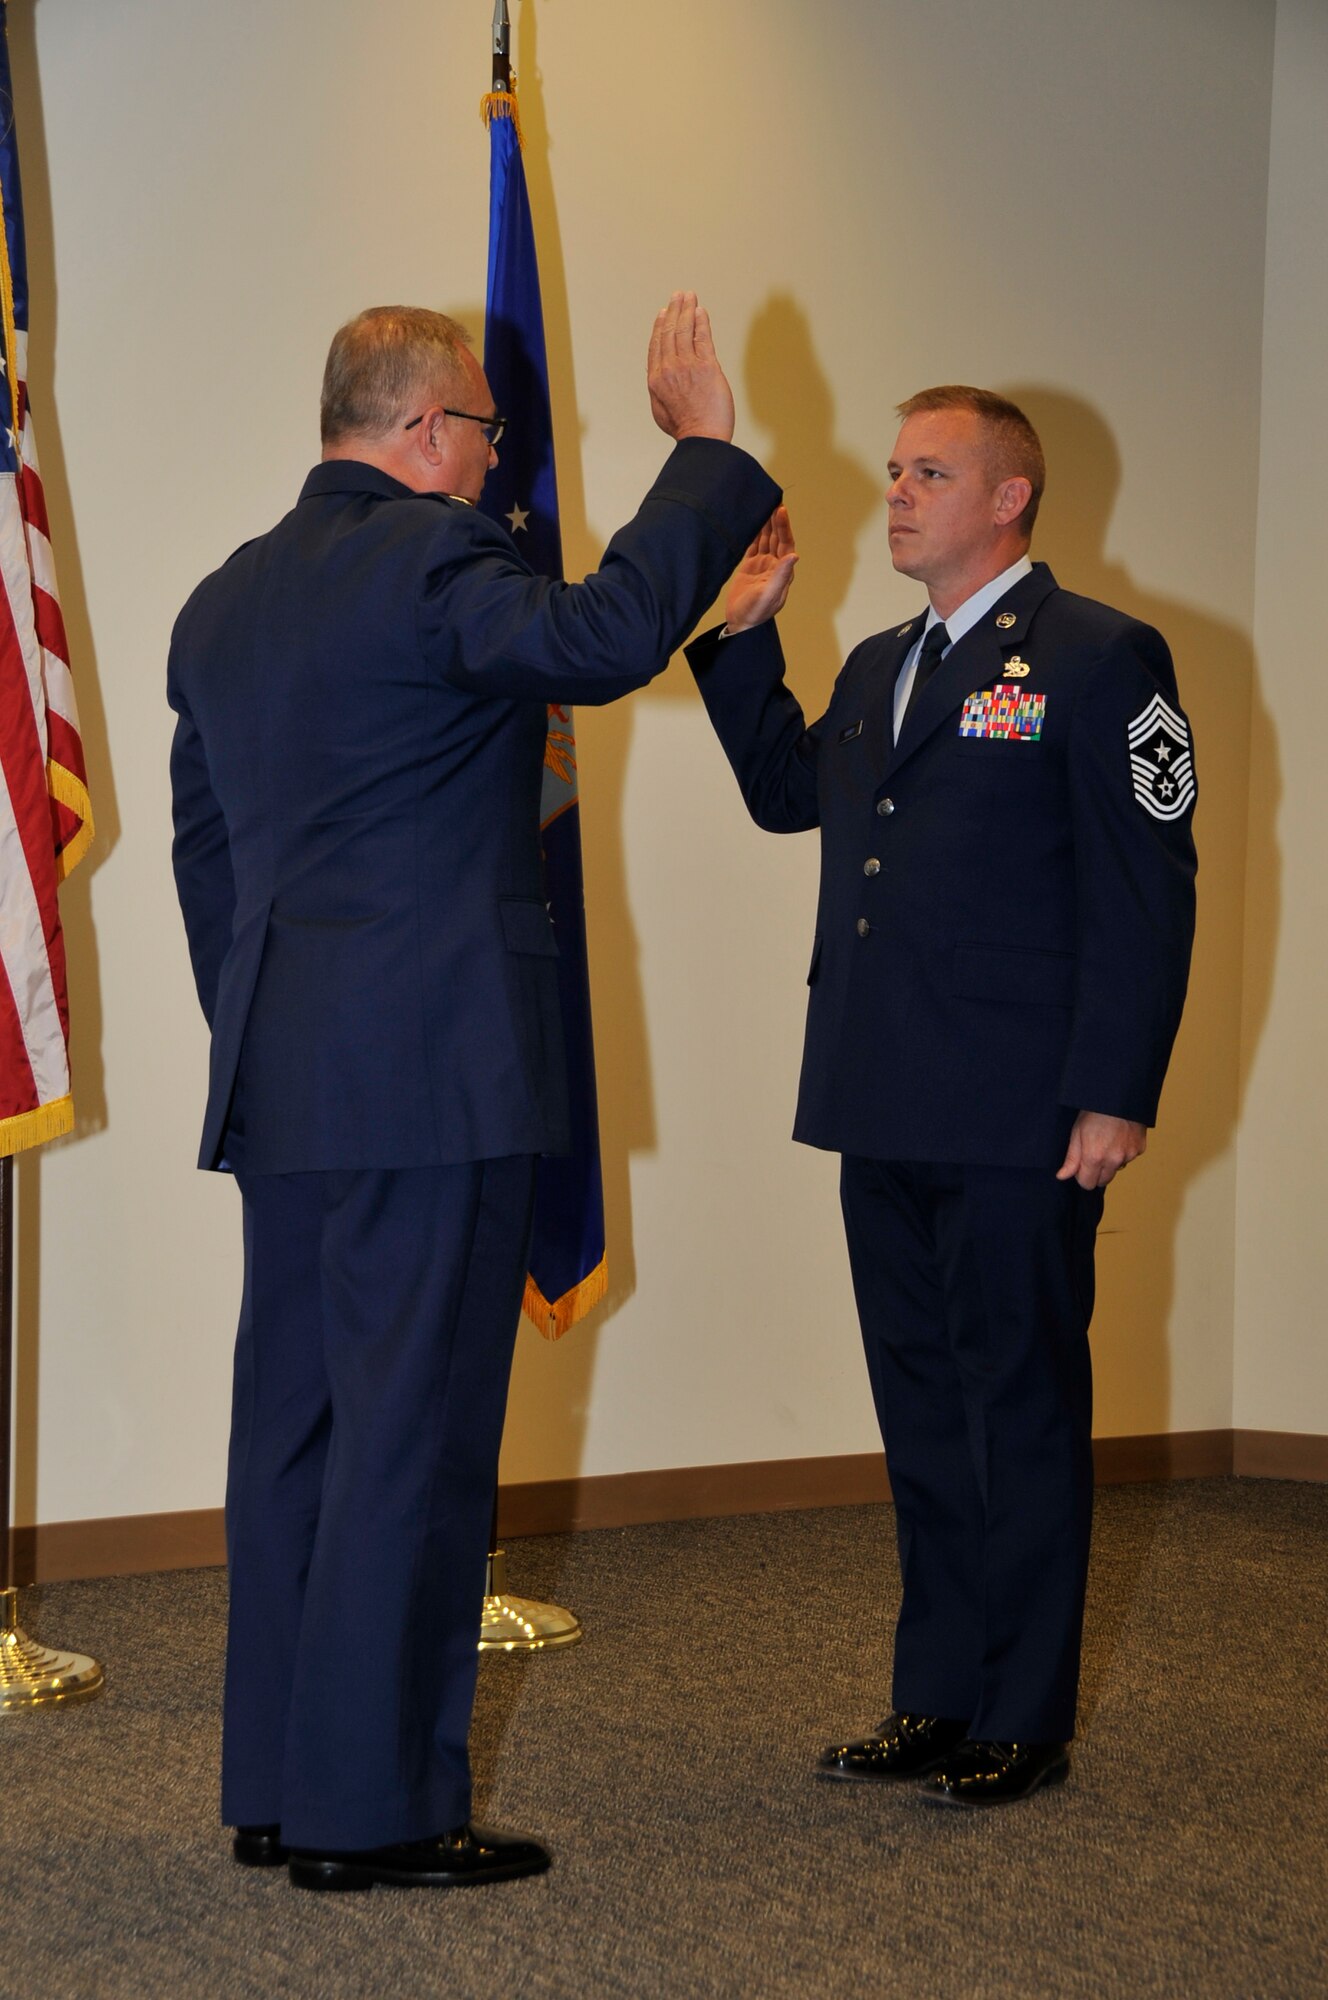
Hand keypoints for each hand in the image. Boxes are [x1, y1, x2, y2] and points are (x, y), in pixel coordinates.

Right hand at [648, 292, 734, 441]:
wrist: (702, 439)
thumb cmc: (684, 429)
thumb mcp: (660, 411)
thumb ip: (658, 391)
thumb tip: (657, 379)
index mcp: (655, 379)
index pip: (656, 345)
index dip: (659, 326)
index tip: (664, 313)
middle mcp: (668, 369)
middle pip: (669, 332)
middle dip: (674, 310)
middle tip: (678, 295)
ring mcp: (687, 366)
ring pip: (684, 330)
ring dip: (686, 309)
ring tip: (689, 295)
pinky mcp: (706, 366)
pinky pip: (702, 337)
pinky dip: (700, 321)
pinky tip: (701, 311)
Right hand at [724, 506, 798, 630]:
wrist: (740, 623)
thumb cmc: (756, 613)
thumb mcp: (769, 594)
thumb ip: (781, 575)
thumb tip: (794, 556)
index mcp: (783, 572)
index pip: (786, 543)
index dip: (784, 526)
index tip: (780, 510)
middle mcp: (775, 566)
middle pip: (777, 538)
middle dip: (776, 520)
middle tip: (774, 500)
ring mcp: (762, 566)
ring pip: (766, 539)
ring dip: (766, 524)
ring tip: (764, 505)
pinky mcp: (749, 567)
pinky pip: (754, 545)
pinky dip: (754, 533)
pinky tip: (754, 521)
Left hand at [1055, 1110, 1146, 1190]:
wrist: (1119, 1096)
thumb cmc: (1094, 1111)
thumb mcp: (1076, 1133)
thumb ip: (1071, 1158)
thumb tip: (1063, 1176)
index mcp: (1095, 1158)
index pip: (1088, 1184)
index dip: (1082, 1176)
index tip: (1081, 1165)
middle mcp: (1114, 1160)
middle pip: (1103, 1181)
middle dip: (1097, 1172)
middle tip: (1094, 1153)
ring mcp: (1129, 1155)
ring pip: (1117, 1168)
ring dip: (1111, 1161)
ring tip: (1107, 1140)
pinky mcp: (1139, 1148)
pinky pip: (1129, 1157)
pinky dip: (1124, 1151)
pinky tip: (1119, 1136)